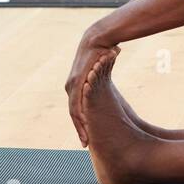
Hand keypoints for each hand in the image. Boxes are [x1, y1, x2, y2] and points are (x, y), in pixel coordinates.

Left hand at [65, 31, 120, 146]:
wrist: (98, 38)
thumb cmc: (102, 50)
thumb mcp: (103, 67)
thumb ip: (104, 73)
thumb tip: (112, 68)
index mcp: (76, 86)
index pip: (77, 109)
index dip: (82, 123)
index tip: (88, 136)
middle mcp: (71, 87)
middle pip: (73, 114)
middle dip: (80, 130)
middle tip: (85, 145)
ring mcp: (72, 85)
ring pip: (73, 112)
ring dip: (79, 127)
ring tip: (86, 141)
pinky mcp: (76, 83)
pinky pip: (76, 104)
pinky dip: (80, 117)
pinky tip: (85, 127)